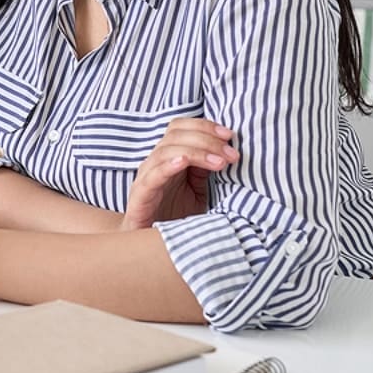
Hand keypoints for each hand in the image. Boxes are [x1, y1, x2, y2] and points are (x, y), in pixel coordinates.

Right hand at [121, 119, 238, 230]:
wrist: (150, 246)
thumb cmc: (175, 218)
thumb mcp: (197, 192)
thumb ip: (204, 171)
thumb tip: (225, 152)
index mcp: (169, 158)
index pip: (180, 128)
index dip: (204, 126)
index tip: (230, 136)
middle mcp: (155, 163)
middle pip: (175, 134)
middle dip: (207, 139)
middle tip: (231, 154)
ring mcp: (146, 178)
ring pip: (165, 150)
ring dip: (197, 152)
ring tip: (220, 163)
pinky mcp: (140, 195)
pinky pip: (152, 175)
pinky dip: (168, 165)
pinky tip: (184, 162)